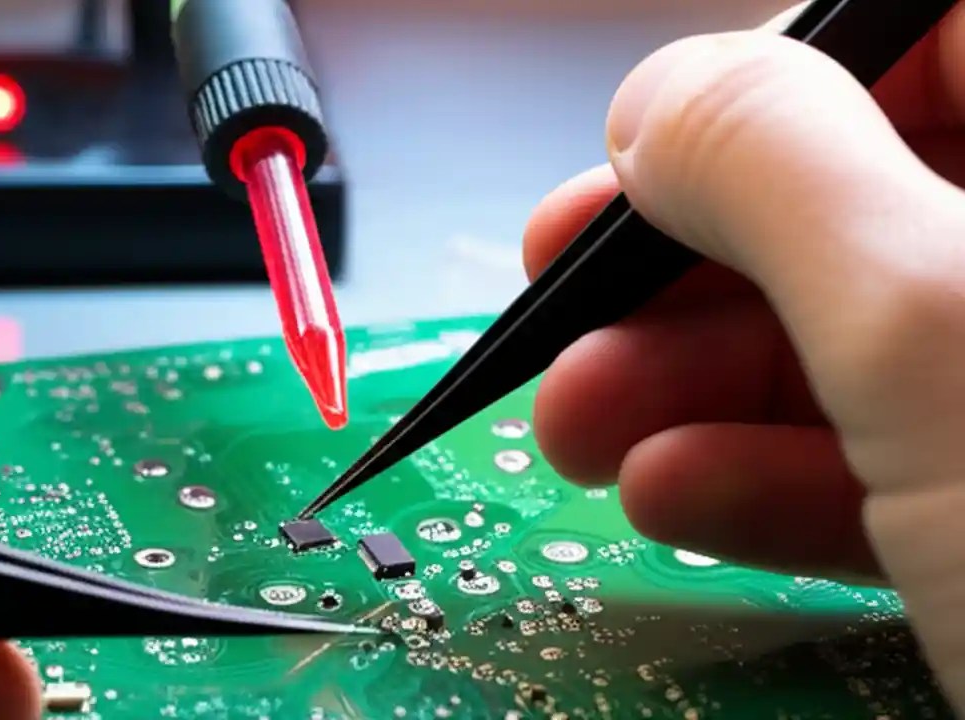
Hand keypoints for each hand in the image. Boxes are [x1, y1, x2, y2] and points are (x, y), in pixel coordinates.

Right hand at [524, 2, 964, 708]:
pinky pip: (885, 456)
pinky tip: (679, 499)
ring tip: (586, 433)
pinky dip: (764, 476)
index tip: (650, 162)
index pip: (934, 34)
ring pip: (857, 340)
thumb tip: (664, 101)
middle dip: (688, 266)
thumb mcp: (939, 332)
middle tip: (568, 310)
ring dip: (690, 386)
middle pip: (867, 196)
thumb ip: (781, 167)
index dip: (778, 81)